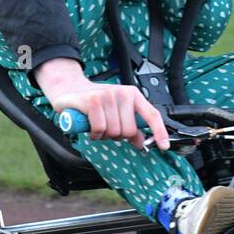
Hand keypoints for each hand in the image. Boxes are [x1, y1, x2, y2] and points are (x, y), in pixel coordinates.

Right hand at [34, 58, 169, 150]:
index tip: (164, 146)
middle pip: (129, 130)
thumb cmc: (95, 102)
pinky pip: (99, 128)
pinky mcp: (92, 100)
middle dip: (116, 136)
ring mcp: (108, 95)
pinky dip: (94, 133)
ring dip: (103, 135)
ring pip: (113, 131)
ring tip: (97, 125)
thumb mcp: (116, 112)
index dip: (159, 131)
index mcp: (133, 94)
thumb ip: (130, 126)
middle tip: (106, 128)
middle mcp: (122, 92)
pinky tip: (90, 127)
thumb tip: (142, 142)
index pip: (152, 114)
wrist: (69, 88)